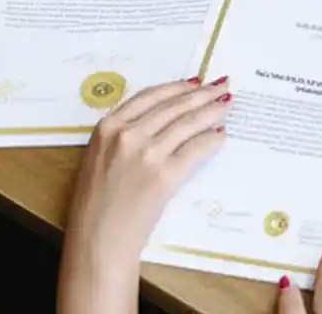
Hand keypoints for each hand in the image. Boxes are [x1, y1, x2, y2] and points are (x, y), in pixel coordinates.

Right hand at [58, 77, 230, 313]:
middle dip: (202, 94)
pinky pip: (196, 149)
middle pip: (174, 106)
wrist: (98, 238)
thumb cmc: (95, 204)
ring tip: (227, 104)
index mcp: (107, 126)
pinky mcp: (165, 175)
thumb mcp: (98, 157)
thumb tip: (160, 120)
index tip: (195, 82)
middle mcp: (127, 134)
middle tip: (222, 86)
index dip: (177, 87)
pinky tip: (221, 136)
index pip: (151, 96)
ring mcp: (147, 154)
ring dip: (212, 111)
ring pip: (189, 123)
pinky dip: (212, 140)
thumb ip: (122, 135)